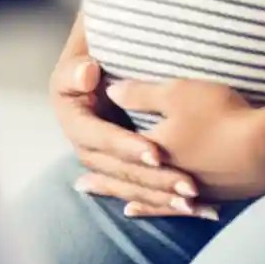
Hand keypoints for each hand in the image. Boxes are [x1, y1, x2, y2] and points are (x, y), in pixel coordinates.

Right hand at [48, 31, 209, 217]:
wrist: (99, 63)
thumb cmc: (94, 54)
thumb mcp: (83, 59)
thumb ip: (80, 70)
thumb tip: (88, 73)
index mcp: (73, 118)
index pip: (98, 138)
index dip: (125, 147)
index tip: (155, 154)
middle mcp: (84, 144)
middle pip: (116, 170)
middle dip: (151, 179)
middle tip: (186, 185)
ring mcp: (102, 158)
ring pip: (128, 185)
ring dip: (159, 195)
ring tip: (191, 200)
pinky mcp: (121, 165)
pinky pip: (140, 189)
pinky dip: (162, 199)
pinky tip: (189, 208)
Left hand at [100, 79, 264, 216]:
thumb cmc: (221, 115)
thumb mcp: (178, 93)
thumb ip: (141, 93)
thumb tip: (109, 91)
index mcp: (151, 150)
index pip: (118, 154)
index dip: (98, 156)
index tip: (78, 165)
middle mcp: (166, 176)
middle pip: (130, 180)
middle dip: (107, 182)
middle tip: (84, 186)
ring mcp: (191, 190)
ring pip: (155, 197)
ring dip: (135, 198)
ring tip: (121, 205)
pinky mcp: (215, 194)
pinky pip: (183, 206)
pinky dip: (169, 208)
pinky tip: (170, 210)